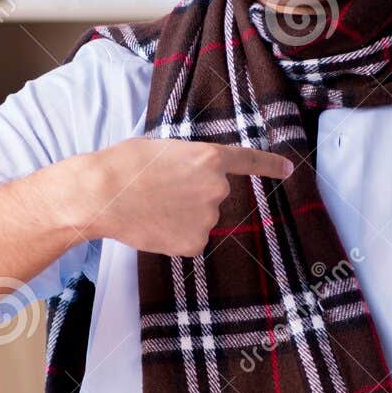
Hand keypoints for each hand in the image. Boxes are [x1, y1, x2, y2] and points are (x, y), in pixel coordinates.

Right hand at [68, 137, 293, 256]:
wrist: (102, 194)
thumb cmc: (124, 165)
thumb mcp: (164, 149)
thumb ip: (189, 162)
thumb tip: (190, 181)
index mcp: (210, 158)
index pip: (249, 160)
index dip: (270, 165)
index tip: (288, 169)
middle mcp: (217, 188)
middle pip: (212, 194)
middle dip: (192, 194)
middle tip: (159, 190)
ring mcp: (208, 218)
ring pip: (199, 218)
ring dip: (180, 215)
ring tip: (150, 207)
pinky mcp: (195, 243)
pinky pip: (190, 239)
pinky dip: (173, 236)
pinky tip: (154, 226)